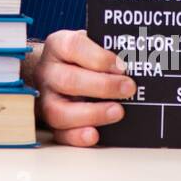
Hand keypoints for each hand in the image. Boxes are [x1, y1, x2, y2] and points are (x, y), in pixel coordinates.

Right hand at [29, 30, 135, 146]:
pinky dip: (77, 136)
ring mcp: (45, 99)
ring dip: (92, 114)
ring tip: (118, 112)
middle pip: (68, 80)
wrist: (57, 70)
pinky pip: (59, 133)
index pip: (72, 46)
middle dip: (103, 86)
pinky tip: (95, 135)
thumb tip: (135, 61)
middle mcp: (47, 72)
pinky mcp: (49, 122)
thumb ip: (107, 48)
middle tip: (128, 89)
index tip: (121, 66)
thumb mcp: (90, 44)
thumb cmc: (81, 57)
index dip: (98, 57)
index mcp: (57, 46)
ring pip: (58, 111)